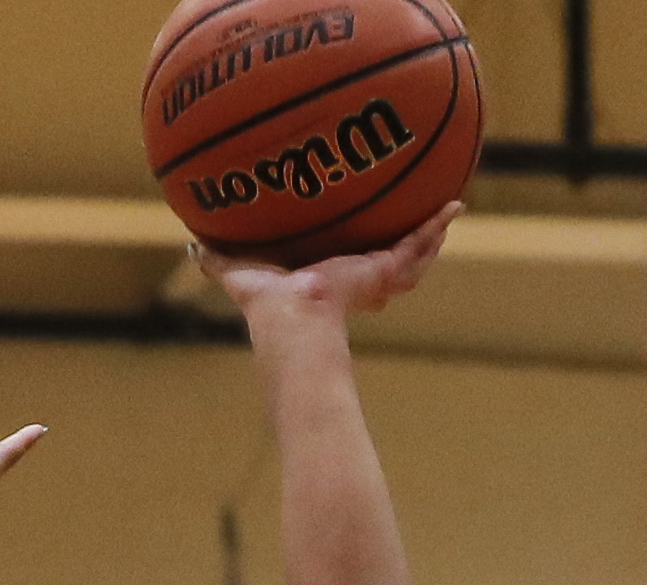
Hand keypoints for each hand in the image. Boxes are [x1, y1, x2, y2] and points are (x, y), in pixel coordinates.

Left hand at [199, 202, 458, 327]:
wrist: (292, 319)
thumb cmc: (264, 304)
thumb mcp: (239, 271)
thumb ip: (217, 259)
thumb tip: (190, 247)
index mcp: (324, 281)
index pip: (344, 265)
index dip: (353, 252)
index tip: (356, 237)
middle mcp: (353, 280)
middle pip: (384, 260)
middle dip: (399, 243)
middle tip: (413, 219)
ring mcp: (374, 277)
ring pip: (411, 254)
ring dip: (428, 233)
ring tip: (447, 209)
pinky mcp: (386, 270)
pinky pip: (418, 244)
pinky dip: (436, 225)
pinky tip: (455, 204)